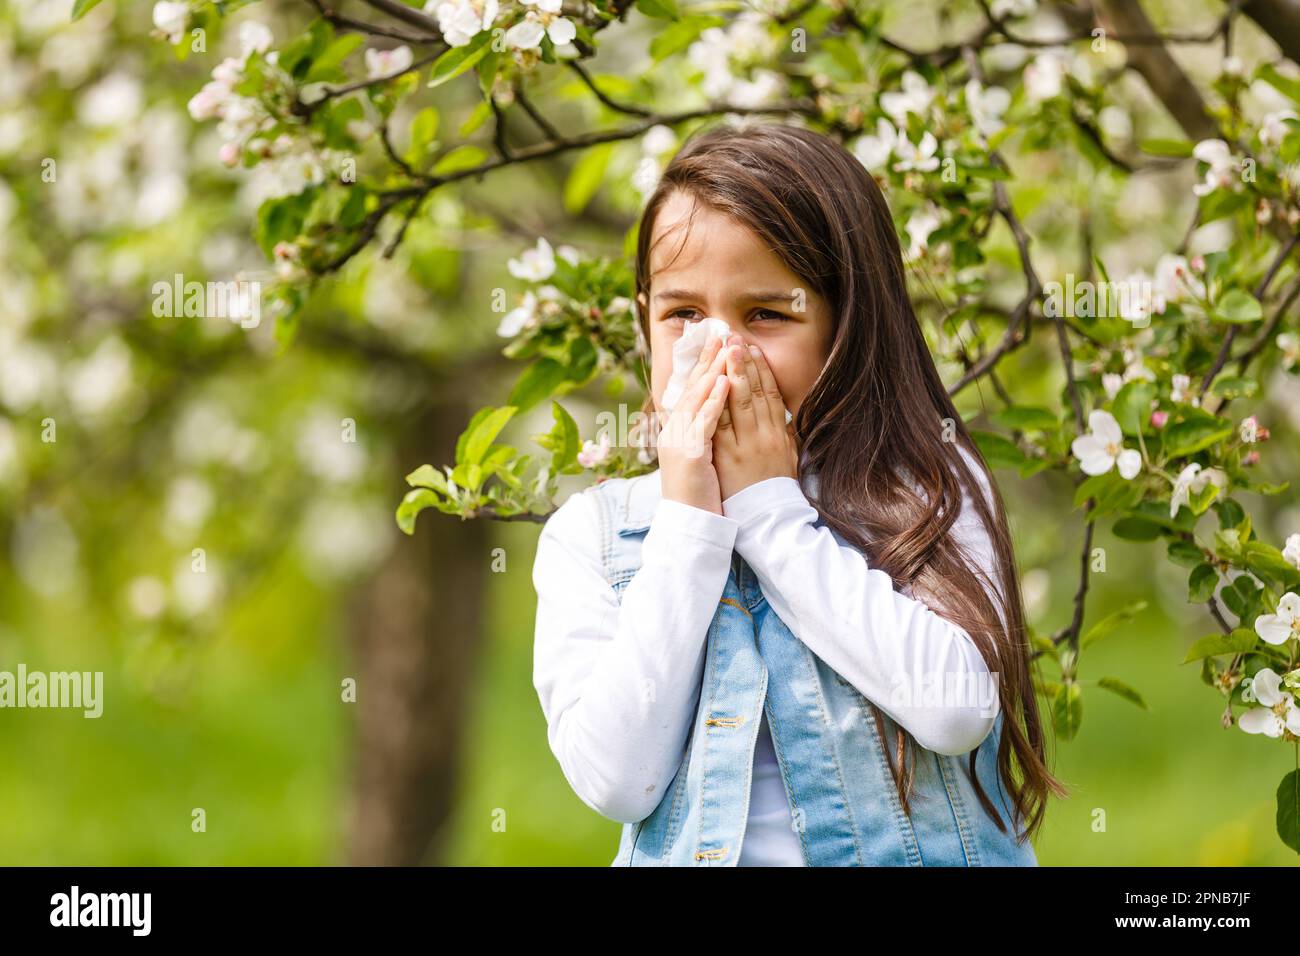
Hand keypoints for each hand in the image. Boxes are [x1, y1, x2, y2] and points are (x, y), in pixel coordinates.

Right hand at [657, 335, 731, 514]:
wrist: (688, 526)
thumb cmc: (699, 494)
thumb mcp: (700, 457)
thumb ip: (704, 433)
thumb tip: (717, 412)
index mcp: (677, 431)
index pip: (690, 391)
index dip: (703, 365)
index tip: (716, 343)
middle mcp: (674, 432)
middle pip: (692, 388)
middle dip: (708, 359)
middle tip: (722, 333)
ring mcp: (679, 443)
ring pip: (696, 399)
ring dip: (712, 371)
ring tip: (726, 349)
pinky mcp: (690, 456)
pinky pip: (704, 423)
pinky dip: (714, 401)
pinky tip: (724, 383)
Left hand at [713, 335, 797, 502]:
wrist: (768, 520)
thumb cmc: (777, 490)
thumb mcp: (788, 458)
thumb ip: (785, 434)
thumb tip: (784, 414)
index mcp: (780, 436)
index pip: (771, 395)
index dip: (762, 370)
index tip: (753, 349)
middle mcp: (765, 436)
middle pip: (755, 393)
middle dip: (744, 364)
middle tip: (734, 338)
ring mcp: (746, 446)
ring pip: (739, 403)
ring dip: (732, 374)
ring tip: (724, 351)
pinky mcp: (728, 457)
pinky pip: (721, 425)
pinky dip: (717, 402)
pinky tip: (712, 384)